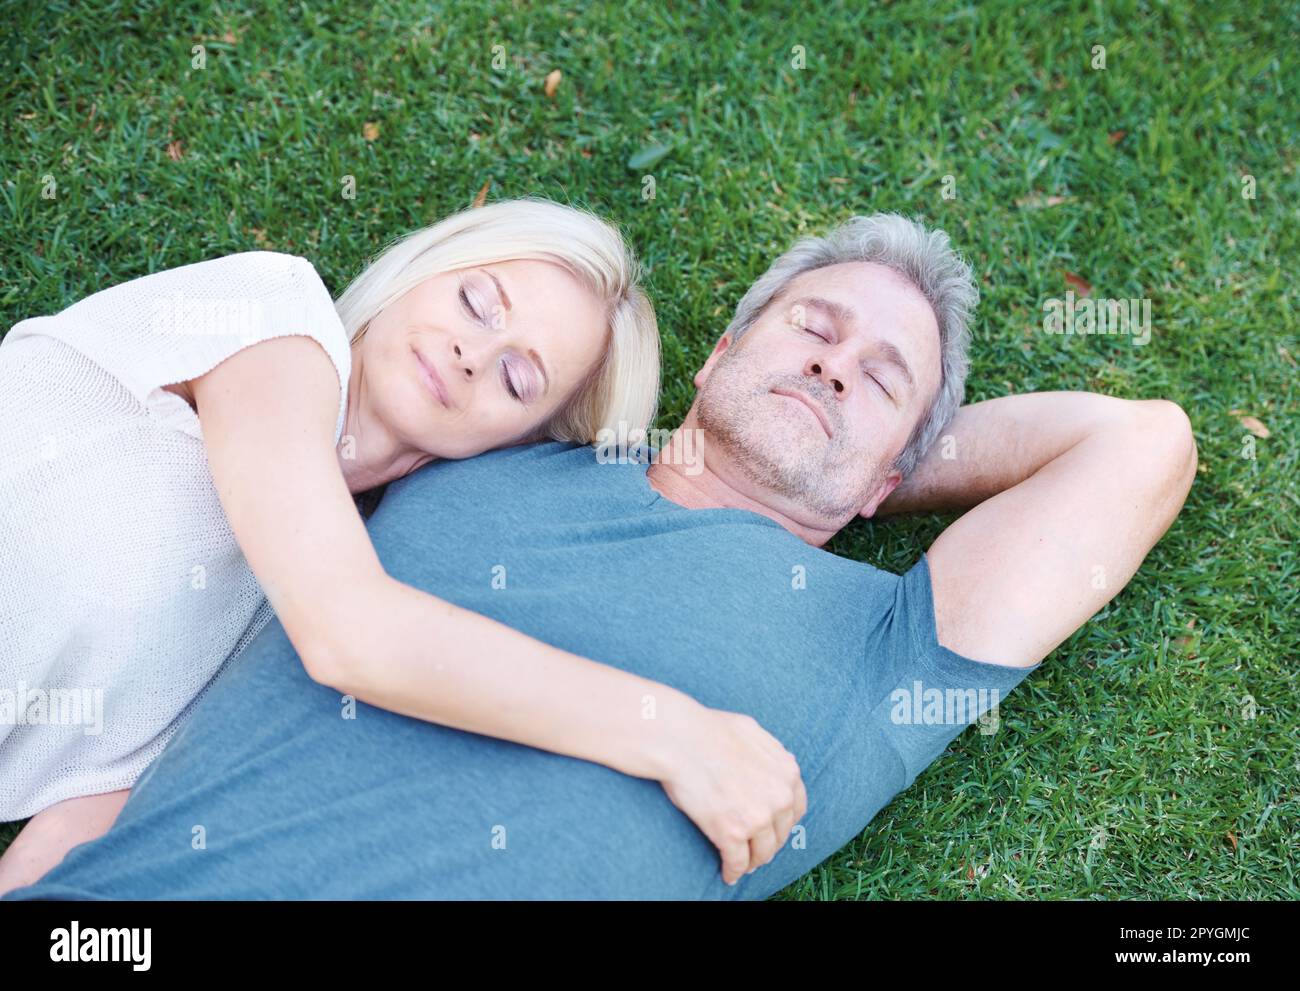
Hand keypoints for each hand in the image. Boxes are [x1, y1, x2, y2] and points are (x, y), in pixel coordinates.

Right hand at [656, 703, 807, 885]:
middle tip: (757, 850)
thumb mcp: (754, 732)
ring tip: (744, 864)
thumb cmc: (709, 730)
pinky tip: (728, 874)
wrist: (680, 739)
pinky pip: (737, 862)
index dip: (783, 822)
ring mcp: (757, 817)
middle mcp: (779, 797)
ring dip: (754, 861)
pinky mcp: (731, 833)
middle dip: (769, 843)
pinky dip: (733, 871)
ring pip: (762, 853)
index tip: (773, 828)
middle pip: (781, 833)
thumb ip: (772, 752)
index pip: (796, 808)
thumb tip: (782, 763)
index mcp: (787, 772)